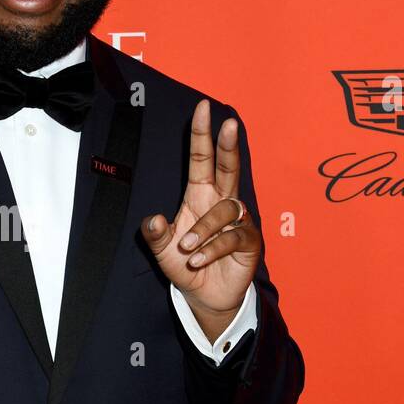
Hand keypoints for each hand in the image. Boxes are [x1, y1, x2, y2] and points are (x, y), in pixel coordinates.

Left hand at [140, 98, 261, 316]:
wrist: (203, 295)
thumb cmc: (185, 263)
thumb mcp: (162, 250)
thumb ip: (154, 234)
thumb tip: (154, 219)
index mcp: (199, 195)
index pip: (201, 159)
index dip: (201, 135)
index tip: (202, 108)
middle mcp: (221, 202)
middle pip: (229, 167)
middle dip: (229, 145)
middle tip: (230, 123)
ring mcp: (238, 220)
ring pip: (225, 209)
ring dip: (204, 228)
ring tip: (188, 248)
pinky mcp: (249, 241)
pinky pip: (233, 237)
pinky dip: (212, 249)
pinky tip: (198, 260)